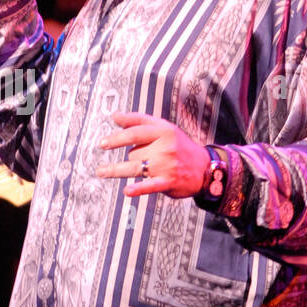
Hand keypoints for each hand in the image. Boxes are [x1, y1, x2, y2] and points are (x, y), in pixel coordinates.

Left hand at [96, 112, 210, 198]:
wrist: (205, 169)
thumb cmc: (179, 146)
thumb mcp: (164, 128)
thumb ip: (138, 120)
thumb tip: (115, 116)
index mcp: (164, 131)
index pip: (136, 133)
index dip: (117, 138)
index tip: (102, 143)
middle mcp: (165, 148)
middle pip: (134, 154)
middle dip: (133, 157)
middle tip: (141, 159)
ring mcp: (167, 166)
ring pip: (135, 168)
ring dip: (116, 170)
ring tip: (101, 172)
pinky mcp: (168, 182)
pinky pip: (149, 186)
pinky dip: (138, 189)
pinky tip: (127, 190)